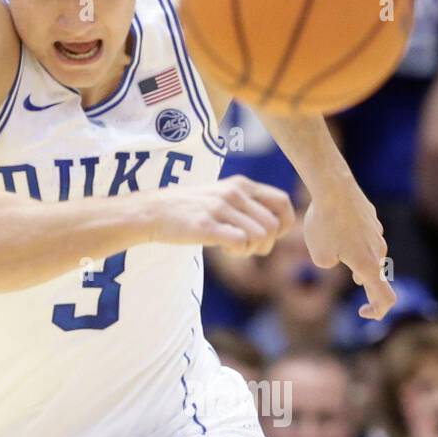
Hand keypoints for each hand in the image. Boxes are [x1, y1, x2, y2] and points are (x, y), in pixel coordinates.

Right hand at [143, 174, 294, 254]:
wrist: (153, 211)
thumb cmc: (191, 209)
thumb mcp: (223, 195)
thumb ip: (249, 204)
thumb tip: (277, 226)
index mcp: (242, 184)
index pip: (283, 203)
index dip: (283, 225)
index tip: (268, 235)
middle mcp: (235, 192)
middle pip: (274, 226)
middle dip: (265, 244)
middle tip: (246, 246)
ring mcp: (221, 208)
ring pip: (261, 236)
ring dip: (250, 249)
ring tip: (232, 246)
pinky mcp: (207, 225)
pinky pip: (241, 242)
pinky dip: (237, 252)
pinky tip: (223, 248)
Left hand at [302, 183, 394, 320]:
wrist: (333, 187)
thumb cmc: (324, 224)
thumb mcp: (319, 257)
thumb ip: (330, 265)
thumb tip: (337, 256)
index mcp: (368, 266)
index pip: (385, 299)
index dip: (377, 311)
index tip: (362, 312)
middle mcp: (378, 250)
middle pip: (375, 274)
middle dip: (361, 279)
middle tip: (344, 268)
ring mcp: (377, 232)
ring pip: (369, 252)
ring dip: (356, 257)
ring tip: (333, 245)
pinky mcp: (371, 217)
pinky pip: (364, 234)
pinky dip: (353, 237)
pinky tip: (336, 226)